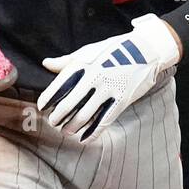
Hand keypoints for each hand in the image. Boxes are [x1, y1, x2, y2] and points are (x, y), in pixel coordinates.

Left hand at [37, 14, 180, 143]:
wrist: (146, 50)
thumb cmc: (113, 49)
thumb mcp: (89, 50)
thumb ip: (66, 61)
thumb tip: (45, 63)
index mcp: (84, 63)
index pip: (60, 83)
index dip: (48, 97)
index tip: (42, 106)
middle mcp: (95, 76)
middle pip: (70, 102)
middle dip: (58, 116)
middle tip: (52, 122)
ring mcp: (109, 88)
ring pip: (85, 114)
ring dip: (72, 126)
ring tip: (65, 131)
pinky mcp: (122, 99)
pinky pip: (104, 120)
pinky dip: (92, 132)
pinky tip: (83, 139)